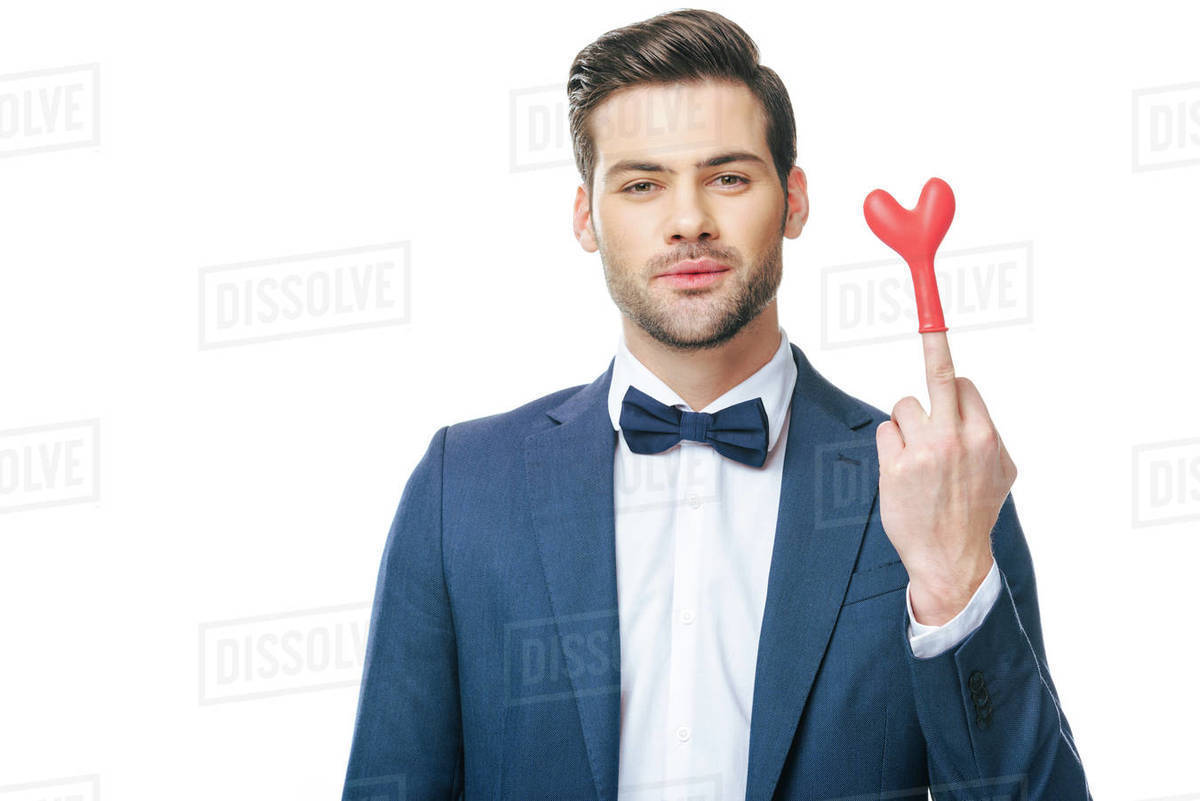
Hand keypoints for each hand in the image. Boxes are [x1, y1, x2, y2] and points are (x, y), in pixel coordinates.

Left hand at [875, 331, 1017, 625]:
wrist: (952, 558)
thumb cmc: (975, 512)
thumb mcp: (1001, 472)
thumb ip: (988, 436)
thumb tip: (974, 408)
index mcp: (985, 436)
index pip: (963, 385)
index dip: (951, 379)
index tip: (939, 338)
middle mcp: (957, 438)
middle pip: (939, 374)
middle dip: (934, 340)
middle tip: (929, 311)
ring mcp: (925, 451)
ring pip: (904, 406)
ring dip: (906, 424)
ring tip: (917, 457)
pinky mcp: (896, 466)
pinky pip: (886, 431)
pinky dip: (891, 444)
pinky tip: (901, 470)